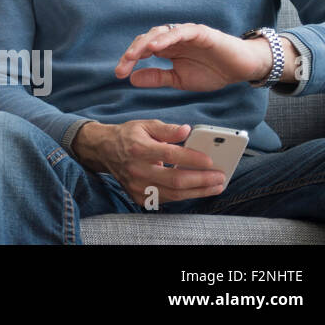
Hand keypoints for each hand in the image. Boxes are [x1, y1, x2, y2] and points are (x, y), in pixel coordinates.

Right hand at [72, 119, 224, 205]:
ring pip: (174, 194)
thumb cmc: (128, 136)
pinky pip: (167, 199)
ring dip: (198, 191)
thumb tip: (187, 130)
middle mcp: (137, 169)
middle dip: (202, 180)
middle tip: (220, 177)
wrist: (103, 150)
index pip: (170, 155)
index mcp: (138, 148)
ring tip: (215, 186)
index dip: (192, 159)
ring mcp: (137, 186)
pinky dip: (184, 195)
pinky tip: (197, 189)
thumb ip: (167, 129)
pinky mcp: (138, 196)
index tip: (211, 161)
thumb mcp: (145, 124)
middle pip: (175, 180)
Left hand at [114, 22, 271, 90]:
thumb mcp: (179, 80)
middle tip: (121, 68)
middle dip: (131, 53)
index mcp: (167, 49)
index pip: (142, 50)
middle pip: (145, 40)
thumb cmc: (213, 71)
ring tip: (132, 56)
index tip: (119, 73)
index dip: (129, 60)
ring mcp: (185, 34)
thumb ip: (158, 78)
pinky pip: (179, 32)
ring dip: (144, 44)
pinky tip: (155, 46)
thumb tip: (133, 79)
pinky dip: (166, 37)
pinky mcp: (199, 32)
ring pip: (158, 33)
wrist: (241, 69)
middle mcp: (173, 39)